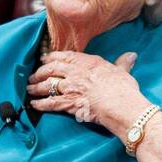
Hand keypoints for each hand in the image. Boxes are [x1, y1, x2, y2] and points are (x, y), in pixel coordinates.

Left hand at [27, 49, 141, 128]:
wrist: (120, 105)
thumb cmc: (124, 89)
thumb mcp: (123, 72)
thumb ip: (123, 63)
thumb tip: (131, 55)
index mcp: (88, 62)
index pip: (65, 56)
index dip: (52, 57)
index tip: (45, 59)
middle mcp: (75, 72)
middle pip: (51, 69)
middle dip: (40, 72)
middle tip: (33, 75)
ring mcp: (70, 87)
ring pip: (47, 84)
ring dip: (36, 87)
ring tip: (29, 88)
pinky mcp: (68, 103)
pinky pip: (49, 102)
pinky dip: (40, 103)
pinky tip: (34, 104)